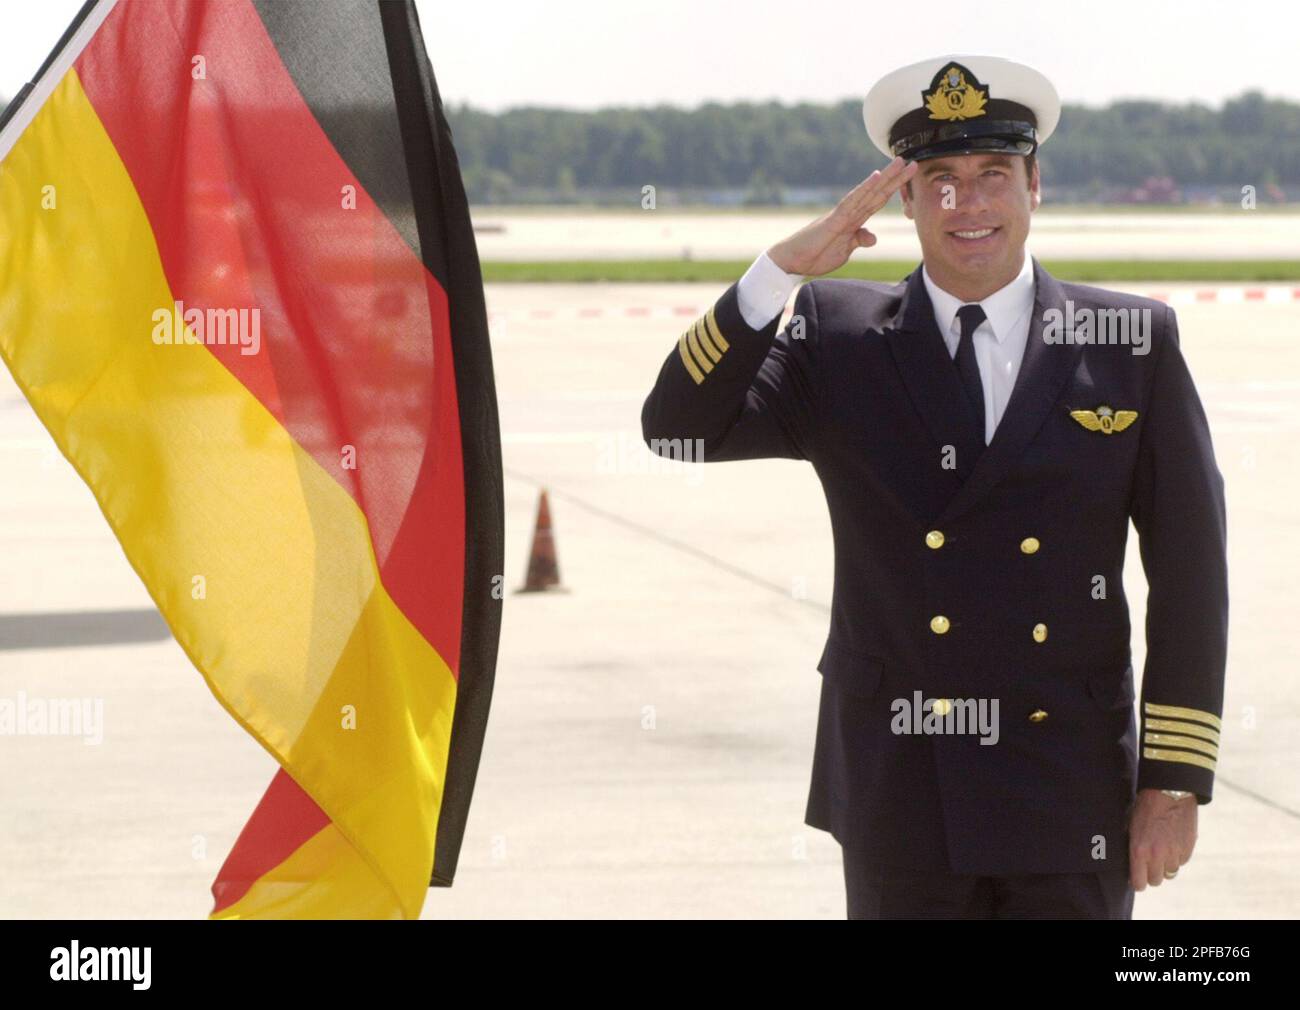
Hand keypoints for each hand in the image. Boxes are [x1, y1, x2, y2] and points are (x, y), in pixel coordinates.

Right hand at [766, 156, 917, 277]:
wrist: (793, 260)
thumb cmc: (816, 254)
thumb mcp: (845, 251)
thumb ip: (859, 240)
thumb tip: (873, 237)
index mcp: (854, 220)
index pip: (877, 201)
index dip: (893, 189)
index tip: (907, 178)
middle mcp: (850, 213)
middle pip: (877, 193)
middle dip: (895, 178)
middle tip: (912, 162)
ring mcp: (843, 214)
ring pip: (868, 192)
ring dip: (886, 177)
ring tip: (900, 162)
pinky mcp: (834, 219)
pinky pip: (852, 201)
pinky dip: (865, 188)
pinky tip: (876, 176)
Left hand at [1128, 788, 1196, 890]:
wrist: (1168, 792)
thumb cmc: (1144, 807)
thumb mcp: (1131, 827)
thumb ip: (1133, 848)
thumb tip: (1132, 865)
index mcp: (1139, 850)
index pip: (1139, 883)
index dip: (1137, 882)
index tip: (1137, 879)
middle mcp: (1157, 855)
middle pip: (1156, 881)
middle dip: (1151, 874)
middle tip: (1149, 863)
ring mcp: (1174, 853)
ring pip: (1170, 872)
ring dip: (1165, 865)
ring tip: (1161, 849)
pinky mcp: (1188, 848)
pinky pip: (1181, 861)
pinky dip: (1177, 856)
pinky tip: (1171, 842)